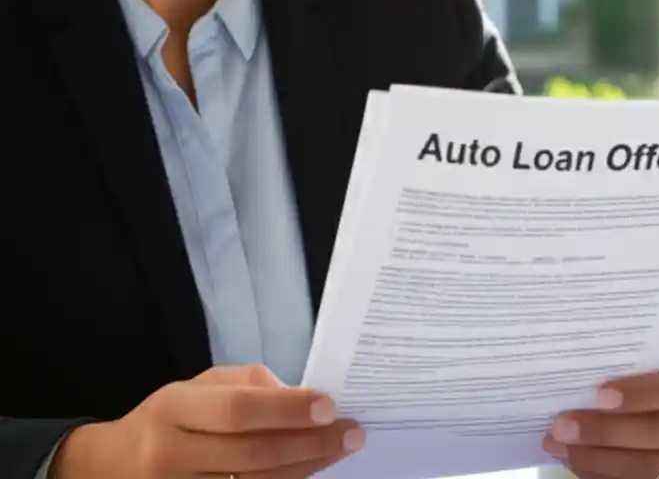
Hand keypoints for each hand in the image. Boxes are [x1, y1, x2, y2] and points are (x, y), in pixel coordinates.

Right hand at [50, 365, 363, 478]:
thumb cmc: (169, 418)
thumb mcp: (198, 387)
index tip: (329, 406)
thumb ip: (247, 384)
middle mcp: (172, 455)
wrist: (112, 468)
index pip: (237, 411)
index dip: (286, 409)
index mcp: (173, 410)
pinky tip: (311, 469)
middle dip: (311, 443)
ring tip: (341, 448)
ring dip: (307, 467)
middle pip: (253, 453)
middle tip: (353, 431)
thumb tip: (297, 395)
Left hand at [542, 362, 658, 477]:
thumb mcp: (626, 365)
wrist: (638, 406)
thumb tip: (571, 376)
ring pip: (647, 468)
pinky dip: (597, 474)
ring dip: (596, 457)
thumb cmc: (629, 379)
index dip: (641, 394)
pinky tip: (571, 459)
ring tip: (558, 444)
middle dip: (607, 431)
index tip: (599, 394)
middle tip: (562, 424)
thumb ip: (609, 367)